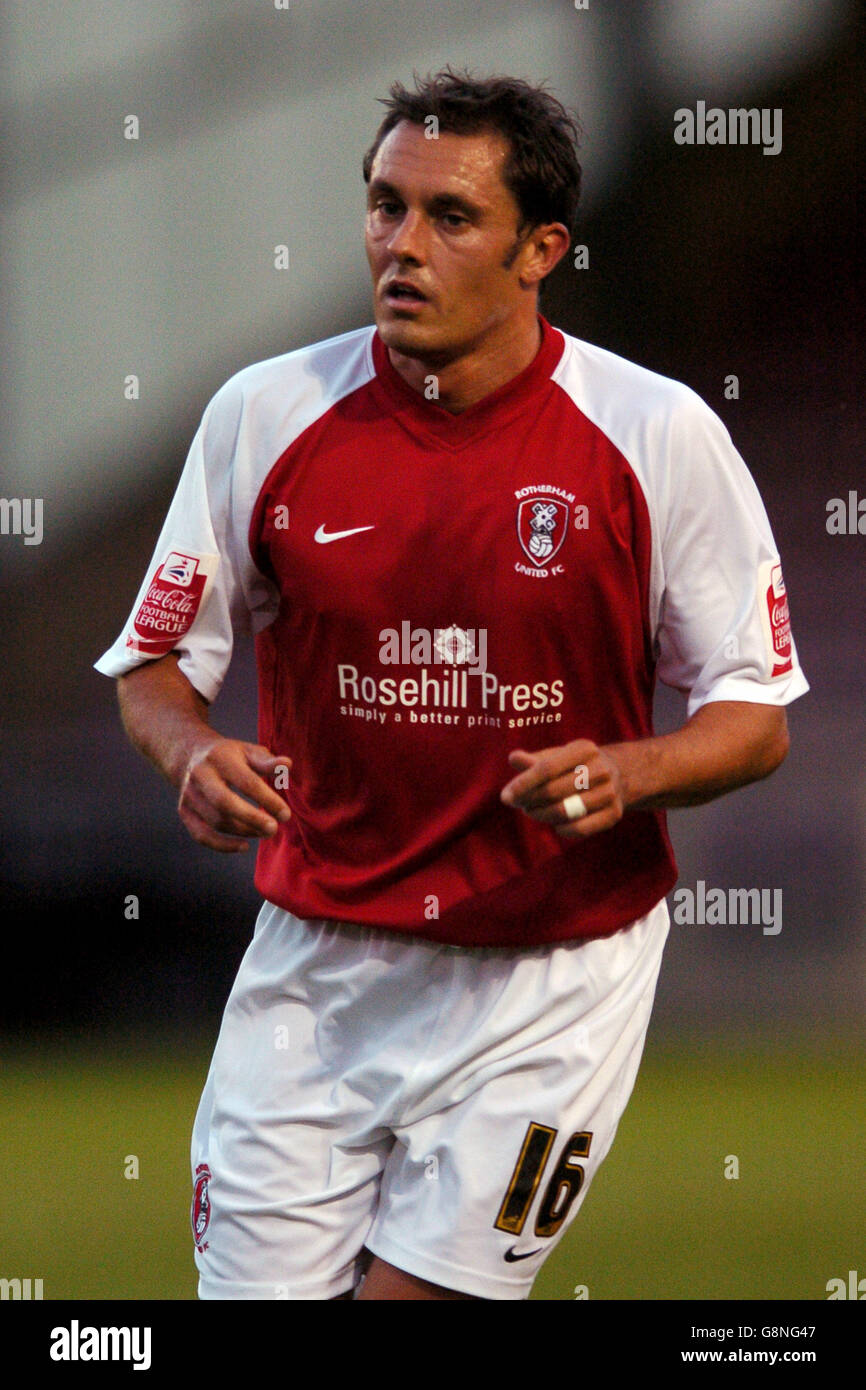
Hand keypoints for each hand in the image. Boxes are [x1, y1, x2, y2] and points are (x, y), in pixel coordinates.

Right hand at [177, 737, 292, 852]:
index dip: (267, 799)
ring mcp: (189, 795)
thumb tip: (287, 764)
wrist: (189, 756)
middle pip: (224, 802)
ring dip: (244, 831)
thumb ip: (267, 761)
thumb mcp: (248, 752)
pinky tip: (244, 845)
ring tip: (265, 832)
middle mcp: (200, 775)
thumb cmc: (229, 756)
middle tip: (274, 829)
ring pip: (216, 821)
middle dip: (251, 819)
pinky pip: (201, 835)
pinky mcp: (184, 811)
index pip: (246, 782)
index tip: (285, 814)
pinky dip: (223, 845)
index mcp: (220, 757)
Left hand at [500, 738, 625, 839]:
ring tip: (532, 811)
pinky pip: (580, 829)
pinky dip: (562, 829)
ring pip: (565, 812)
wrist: (618, 776)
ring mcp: (610, 792)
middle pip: (554, 791)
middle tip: (518, 804)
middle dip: (529, 801)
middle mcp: (601, 769)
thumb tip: (513, 758)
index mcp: (584, 749)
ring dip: (542, 815)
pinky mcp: (614, 814)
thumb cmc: (576, 765)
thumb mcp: (557, 756)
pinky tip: (555, 824)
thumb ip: (534, 760)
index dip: (524, 784)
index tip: (506, 797)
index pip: (547, 768)